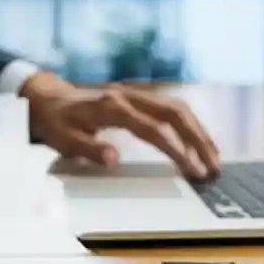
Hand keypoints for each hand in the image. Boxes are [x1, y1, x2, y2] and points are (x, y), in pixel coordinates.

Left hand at [21, 72, 221, 180]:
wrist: (48, 98)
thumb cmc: (56, 122)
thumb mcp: (64, 139)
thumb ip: (89, 148)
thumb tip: (115, 158)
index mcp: (112, 106)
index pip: (152, 128)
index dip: (174, 148)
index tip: (191, 168)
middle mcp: (129, 96)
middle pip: (174, 112)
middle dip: (197, 139)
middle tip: (213, 166)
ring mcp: (136, 94)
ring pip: (177, 108)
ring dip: (198, 132)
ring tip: (214, 158)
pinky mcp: (140, 99)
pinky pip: (171, 109)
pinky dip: (189, 126)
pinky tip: (200, 143)